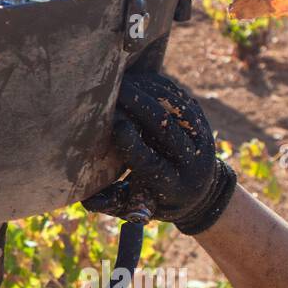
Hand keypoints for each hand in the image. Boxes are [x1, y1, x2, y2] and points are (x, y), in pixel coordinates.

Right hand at [82, 71, 236, 234]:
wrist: (200, 192)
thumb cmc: (154, 199)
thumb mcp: (134, 207)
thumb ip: (110, 202)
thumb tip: (85, 199)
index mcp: (172, 187)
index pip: (151, 163)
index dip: (132, 143)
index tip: (114, 124)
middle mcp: (192, 163)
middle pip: (166, 128)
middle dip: (140, 105)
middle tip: (113, 90)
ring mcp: (201, 138)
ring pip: (176, 107)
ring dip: (148, 91)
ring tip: (121, 81)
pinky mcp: (201, 120)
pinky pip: (179, 97)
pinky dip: (158, 87)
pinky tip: (136, 79)